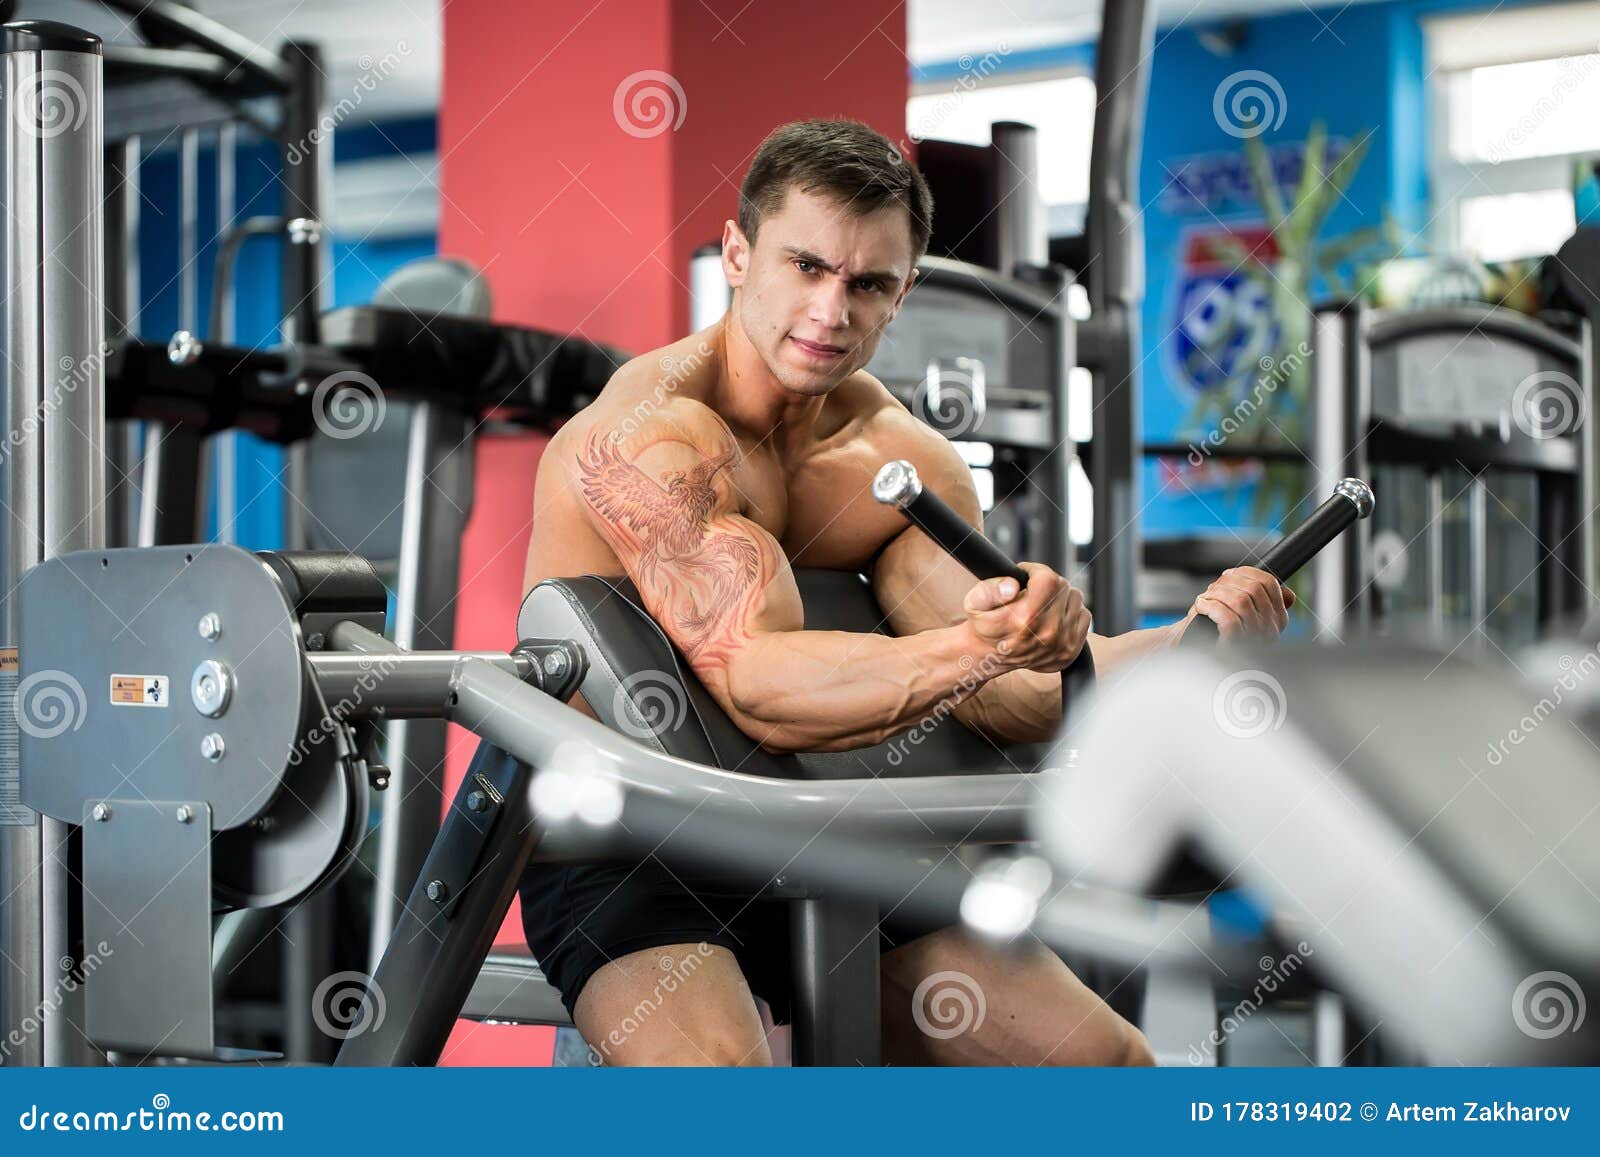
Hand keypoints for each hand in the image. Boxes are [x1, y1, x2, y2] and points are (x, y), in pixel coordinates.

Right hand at [961, 562, 1089, 672]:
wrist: (990, 657)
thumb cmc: (984, 626)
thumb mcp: (974, 602)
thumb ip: (989, 589)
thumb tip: (1012, 586)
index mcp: (1026, 619)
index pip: (1048, 578)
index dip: (1035, 571)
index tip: (1026, 576)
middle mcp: (1048, 633)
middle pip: (1063, 587)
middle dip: (1047, 584)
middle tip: (1031, 593)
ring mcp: (1062, 644)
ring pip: (1075, 600)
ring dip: (1060, 598)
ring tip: (1040, 607)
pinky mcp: (1071, 651)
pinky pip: (1084, 617)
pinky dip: (1069, 614)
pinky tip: (1051, 619)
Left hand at [1183, 566, 1293, 642]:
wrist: (1198, 653)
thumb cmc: (1218, 630)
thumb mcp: (1247, 614)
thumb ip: (1263, 601)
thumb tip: (1286, 592)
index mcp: (1277, 619)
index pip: (1269, 583)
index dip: (1245, 573)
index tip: (1228, 576)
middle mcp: (1270, 629)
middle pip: (1253, 588)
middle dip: (1227, 583)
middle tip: (1212, 590)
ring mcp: (1253, 638)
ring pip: (1240, 600)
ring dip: (1216, 593)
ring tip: (1205, 599)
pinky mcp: (1235, 644)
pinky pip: (1227, 617)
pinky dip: (1210, 606)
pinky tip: (1202, 606)